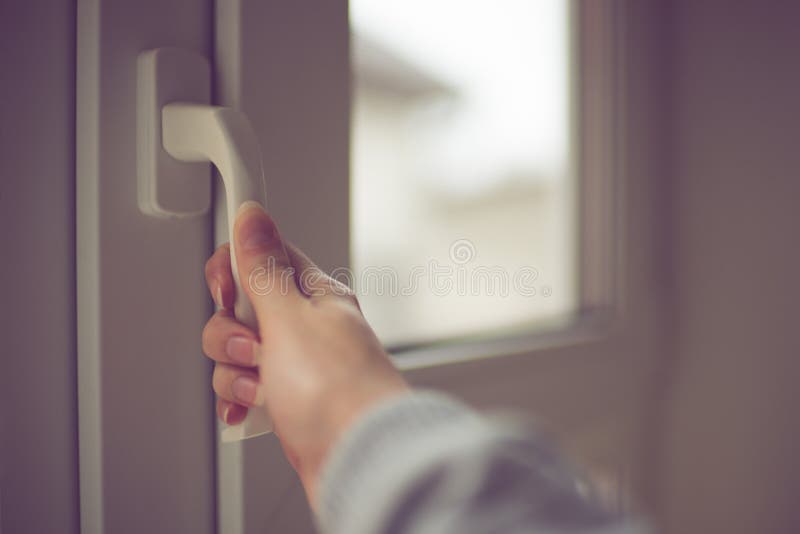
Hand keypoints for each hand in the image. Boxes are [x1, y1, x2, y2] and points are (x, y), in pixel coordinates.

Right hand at [202, 202, 408, 504]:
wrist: (361, 460)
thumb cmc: (341, 393)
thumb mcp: (290, 320)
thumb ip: (263, 270)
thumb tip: (253, 216)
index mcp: (315, 296)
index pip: (263, 259)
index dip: (234, 271)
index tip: (227, 292)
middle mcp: (307, 328)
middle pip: (240, 310)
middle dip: (231, 333)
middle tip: (256, 348)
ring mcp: (296, 367)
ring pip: (238, 353)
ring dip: (236, 372)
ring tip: (264, 386)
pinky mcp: (288, 402)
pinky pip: (246, 388)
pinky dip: (241, 400)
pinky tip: (251, 409)